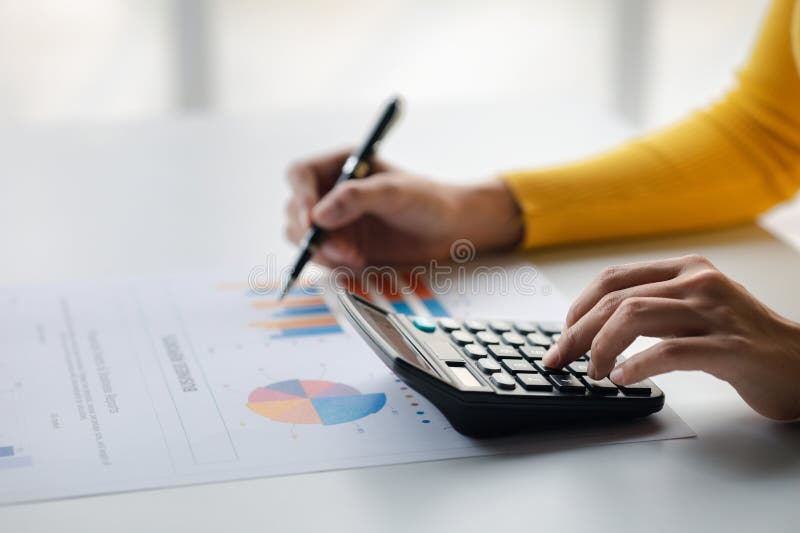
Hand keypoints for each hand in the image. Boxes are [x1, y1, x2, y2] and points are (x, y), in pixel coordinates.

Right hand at [285, 148, 522, 268]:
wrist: (451, 230)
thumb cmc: (428, 201)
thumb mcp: (394, 192)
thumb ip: (356, 198)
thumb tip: (317, 216)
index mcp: (342, 165)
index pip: (301, 175)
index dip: (300, 196)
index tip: (311, 220)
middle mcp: (332, 190)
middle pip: (296, 209)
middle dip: (312, 232)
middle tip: (339, 249)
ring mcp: (335, 219)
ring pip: (302, 236)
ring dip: (322, 250)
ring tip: (355, 256)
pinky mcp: (343, 243)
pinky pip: (320, 255)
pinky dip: (332, 262)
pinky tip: (358, 261)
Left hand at [542, 254, 799, 420]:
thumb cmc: (741, 340)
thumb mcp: (694, 309)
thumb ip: (653, 307)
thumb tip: (592, 326)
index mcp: (686, 269)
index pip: (613, 278)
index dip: (579, 307)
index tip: (563, 333)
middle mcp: (698, 282)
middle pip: (615, 300)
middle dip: (577, 332)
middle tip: (560, 359)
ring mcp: (714, 312)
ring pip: (633, 317)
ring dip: (599, 348)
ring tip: (592, 371)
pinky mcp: (729, 346)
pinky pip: (668, 352)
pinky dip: (636, 366)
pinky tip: (622, 378)